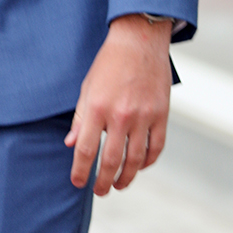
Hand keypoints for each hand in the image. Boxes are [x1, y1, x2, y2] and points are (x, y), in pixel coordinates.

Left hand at [65, 14, 172, 194]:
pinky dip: (149, 161)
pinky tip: (140, 166)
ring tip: (119, 184)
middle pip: (111, 160)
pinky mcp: (161, 114)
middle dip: (103, 181)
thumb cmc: (109, 63)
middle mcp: (120, 115)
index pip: (86, 150)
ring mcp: (144, 116)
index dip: (80, 171)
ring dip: (127, 177)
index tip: (77, 182)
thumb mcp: (87, 88)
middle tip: (99, 191)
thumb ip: (81, 119)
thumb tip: (71, 145)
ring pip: (136, 159)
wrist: (140, 40)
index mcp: (97, 108)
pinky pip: (157, 146)